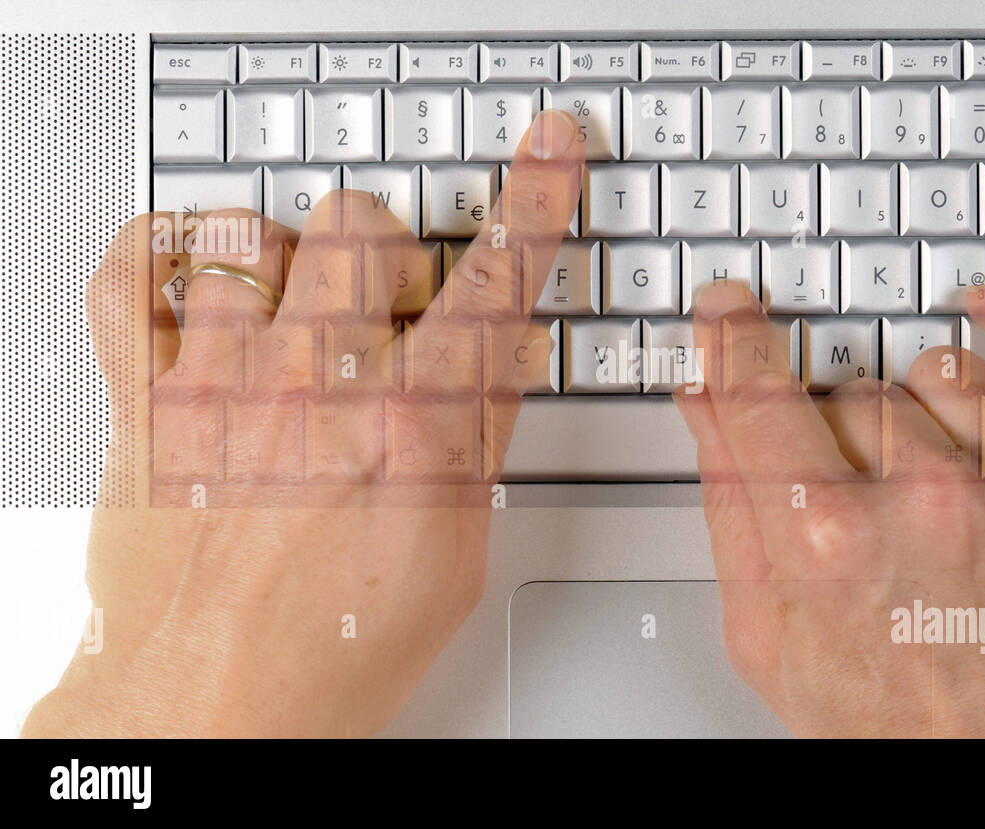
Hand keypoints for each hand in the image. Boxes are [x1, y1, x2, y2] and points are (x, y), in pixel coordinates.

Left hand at [22, 110, 583, 736]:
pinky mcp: (144, 401)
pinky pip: (132, 273)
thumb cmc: (330, 654)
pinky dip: (162, 252)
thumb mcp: (454, 557)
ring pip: (255, 233)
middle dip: (386, 250)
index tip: (548, 152)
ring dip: (287, 258)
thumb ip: (475, 446)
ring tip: (291, 311)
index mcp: (410, 431)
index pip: (495, 285)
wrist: (210, 708)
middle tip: (385, 299)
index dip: (534, 204)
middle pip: (362, 227)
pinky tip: (197, 277)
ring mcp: (219, 384)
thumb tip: (492, 369)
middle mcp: (314, 388)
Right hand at [676, 282, 984, 736]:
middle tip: (850, 500)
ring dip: (916, 409)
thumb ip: (729, 507)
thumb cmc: (888, 728)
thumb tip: (706, 407)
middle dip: (836, 436)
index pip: (758, 386)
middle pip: (850, 392)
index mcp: (826, 533)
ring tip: (919, 480)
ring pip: (941, 370)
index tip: (731, 311)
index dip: (733, 338)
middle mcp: (921, 496)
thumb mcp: (765, 634)